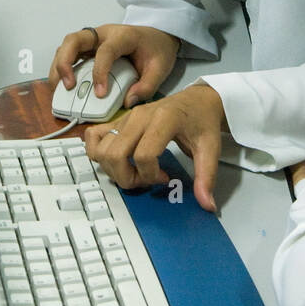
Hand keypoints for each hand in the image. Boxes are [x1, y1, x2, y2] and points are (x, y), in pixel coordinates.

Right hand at [48, 23, 180, 105]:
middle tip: (69, 86)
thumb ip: (147, 86)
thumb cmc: (156, 49)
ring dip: (59, 67)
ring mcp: (93, 39)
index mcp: (122, 36)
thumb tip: (127, 102)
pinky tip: (63, 86)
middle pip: (73, 39)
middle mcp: (103, 34)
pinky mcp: (88, 48)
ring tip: (60, 89)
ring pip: (65, 46)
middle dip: (65, 62)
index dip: (100, 72)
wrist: (156, 36)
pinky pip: (68, 54)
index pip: (105, 51)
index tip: (100, 94)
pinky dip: (62, 69)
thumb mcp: (161, 68)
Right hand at [85, 84, 225, 211]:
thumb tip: (207, 205)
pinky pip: (94, 136)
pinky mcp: (118, 120)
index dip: (151, 175)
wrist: (196, 100)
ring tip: (134, 171)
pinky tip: (118, 160)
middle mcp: (140, 116)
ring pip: (102, 150)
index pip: (144, 155)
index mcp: (164, 119)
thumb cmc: (202, 122)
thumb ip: (207, 177)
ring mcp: (126, 118)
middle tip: (146, 180)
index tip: (165, 178)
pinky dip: (97, 153)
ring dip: (113, 170)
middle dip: (128, 178)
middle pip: (115, 154)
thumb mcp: (210, 148)